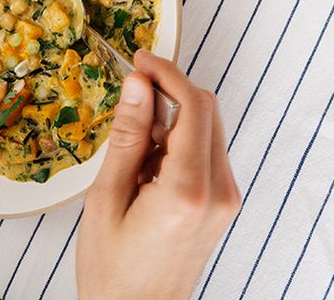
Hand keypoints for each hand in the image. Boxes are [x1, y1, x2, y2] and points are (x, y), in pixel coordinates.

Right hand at [77, 53, 239, 299]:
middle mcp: (220, 191)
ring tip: (133, 151)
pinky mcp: (224, 204)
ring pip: (208, 129)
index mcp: (189, 190)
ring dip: (173, 121)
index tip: (141, 61)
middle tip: (133, 94)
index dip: (168, 74)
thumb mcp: (107, 200)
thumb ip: (127, 138)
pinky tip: (149, 167)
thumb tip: (138, 84)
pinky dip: (180, 144)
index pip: (193, 106)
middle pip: (206, 111)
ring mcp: (227, 199)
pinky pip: (207, 153)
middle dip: (170, 93)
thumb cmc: (113, 272)